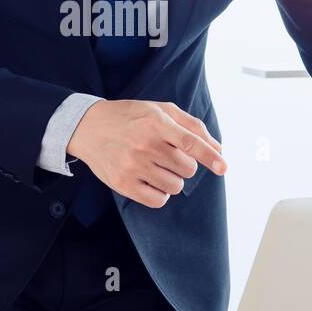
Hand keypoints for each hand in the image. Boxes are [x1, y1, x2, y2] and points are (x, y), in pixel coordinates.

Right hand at [67, 100, 225, 207]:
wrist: (88, 127)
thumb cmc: (131, 117)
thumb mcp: (160, 110)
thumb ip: (192, 127)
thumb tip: (218, 149)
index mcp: (156, 123)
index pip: (190, 143)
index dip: (210, 157)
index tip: (223, 167)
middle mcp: (144, 144)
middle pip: (186, 169)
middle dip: (184, 165)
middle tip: (168, 155)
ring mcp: (132, 166)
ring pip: (175, 186)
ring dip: (172, 179)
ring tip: (156, 166)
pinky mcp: (123, 184)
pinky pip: (158, 200)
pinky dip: (161, 194)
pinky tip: (151, 180)